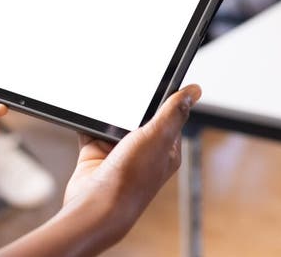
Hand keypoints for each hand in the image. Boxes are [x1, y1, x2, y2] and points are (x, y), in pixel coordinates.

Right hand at [61, 86, 200, 242]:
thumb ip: (173, 112)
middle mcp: (143, 151)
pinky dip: (87, 120)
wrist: (95, 205)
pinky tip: (86, 111)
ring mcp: (119, 152)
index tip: (158, 76)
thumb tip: (194, 91)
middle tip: (127, 84)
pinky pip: (91, 128)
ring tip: (105, 98)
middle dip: (132, 101)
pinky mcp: (96, 152)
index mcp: (166, 149)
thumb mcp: (157, 138)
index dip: (165, 96)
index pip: (170, 114)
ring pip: (114, 120)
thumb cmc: (131, 180)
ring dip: (108, 111)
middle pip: (139, 115)